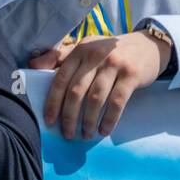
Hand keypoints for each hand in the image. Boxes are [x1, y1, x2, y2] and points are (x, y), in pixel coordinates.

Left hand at [40, 31, 171, 139]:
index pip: (60, 80)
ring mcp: (114, 65)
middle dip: (69, 116)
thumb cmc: (109, 51)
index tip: (49, 121)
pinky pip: (117, 102)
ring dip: (89, 121)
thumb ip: (59, 57)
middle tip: (67, 134)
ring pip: (95, 98)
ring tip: (86, 135)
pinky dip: (110, 119)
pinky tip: (105, 130)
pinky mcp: (132, 74)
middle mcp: (94, 56)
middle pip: (76, 92)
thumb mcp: (85, 48)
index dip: (53, 102)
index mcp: (79, 51)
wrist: (148, 45)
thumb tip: (32, 66)